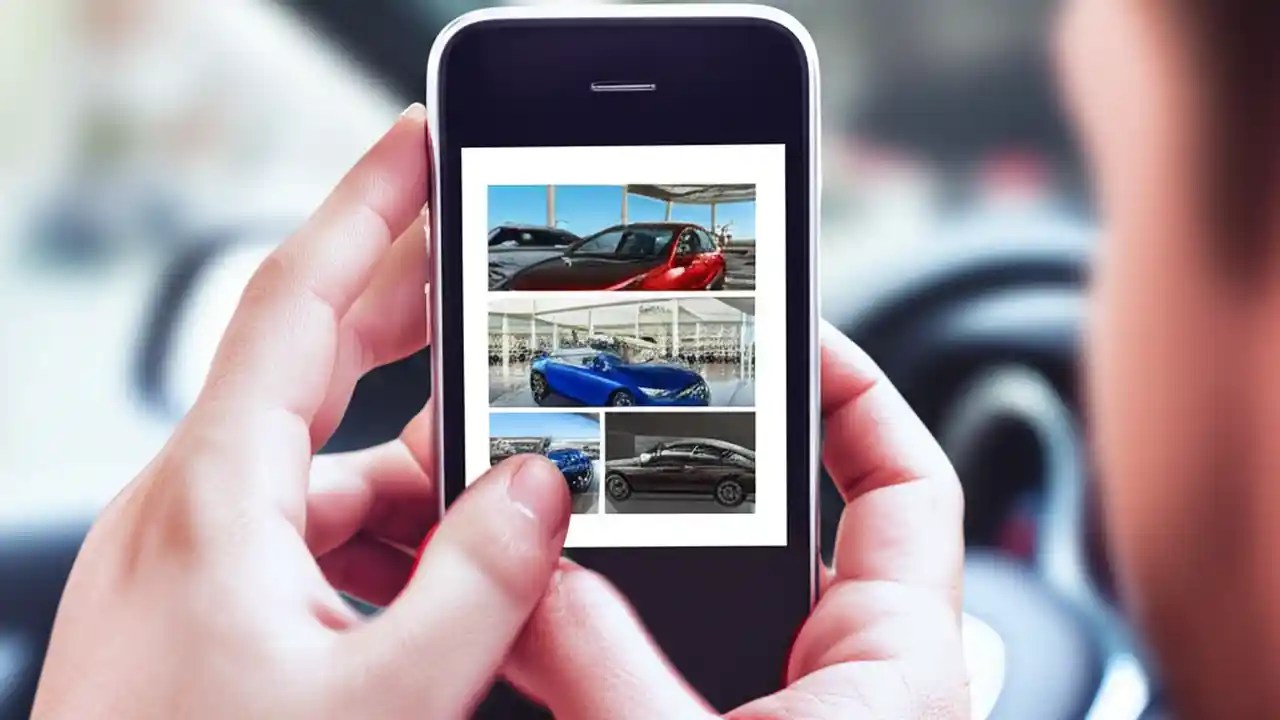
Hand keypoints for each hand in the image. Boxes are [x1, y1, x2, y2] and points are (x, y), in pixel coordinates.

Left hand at [32, 105, 571, 718]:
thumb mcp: (379, 703)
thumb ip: (478, 587)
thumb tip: (539, 489)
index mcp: (214, 498)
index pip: (299, 300)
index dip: (370, 205)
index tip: (425, 141)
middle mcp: (193, 507)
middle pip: (316, 359)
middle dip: (413, 305)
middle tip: (492, 263)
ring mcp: (196, 558)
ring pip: (328, 466)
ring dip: (419, 469)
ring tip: (507, 494)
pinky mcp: (208, 608)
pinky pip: (313, 534)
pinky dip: (387, 536)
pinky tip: (447, 580)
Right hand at [503, 322, 967, 718]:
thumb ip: (609, 667)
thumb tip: (528, 581)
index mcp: (894, 665)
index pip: (905, 482)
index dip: (858, 389)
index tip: (788, 328)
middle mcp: (840, 676)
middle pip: (778, 519)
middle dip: (693, 459)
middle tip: (616, 408)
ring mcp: (775, 707)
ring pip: (697, 591)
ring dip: (623, 556)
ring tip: (548, 514)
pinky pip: (645, 656)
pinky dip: (590, 630)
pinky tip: (528, 615)